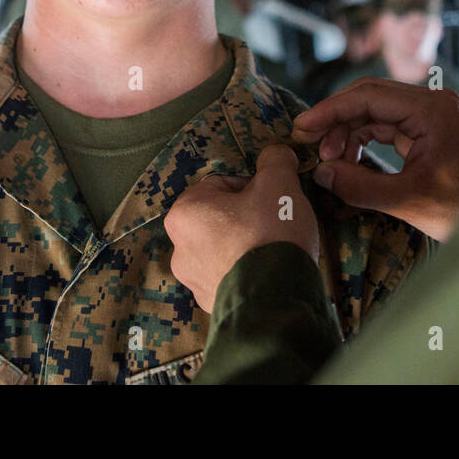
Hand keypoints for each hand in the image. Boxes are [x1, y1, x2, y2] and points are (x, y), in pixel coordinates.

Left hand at [165, 145, 318, 311]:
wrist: (277, 299)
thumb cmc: (270, 233)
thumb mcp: (279, 183)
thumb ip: (274, 160)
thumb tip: (275, 154)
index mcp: (184, 213)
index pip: (220, 184)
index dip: (251, 187)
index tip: (270, 198)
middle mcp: (180, 248)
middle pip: (219, 218)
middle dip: (246, 217)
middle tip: (273, 222)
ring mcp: (194, 281)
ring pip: (223, 248)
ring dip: (244, 245)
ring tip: (273, 249)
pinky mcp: (212, 304)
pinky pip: (230, 277)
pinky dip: (246, 272)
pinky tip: (268, 272)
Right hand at [292, 77, 458, 241]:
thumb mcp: (408, 201)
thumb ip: (360, 186)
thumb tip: (321, 173)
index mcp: (431, 110)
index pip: (368, 96)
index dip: (330, 111)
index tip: (302, 127)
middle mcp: (433, 103)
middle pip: (371, 97)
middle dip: (337, 120)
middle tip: (309, 143)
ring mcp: (434, 115)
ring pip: (378, 111)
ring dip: (350, 131)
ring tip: (329, 159)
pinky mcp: (432, 130)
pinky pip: (390, 125)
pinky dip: (366, 139)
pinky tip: (349, 158)